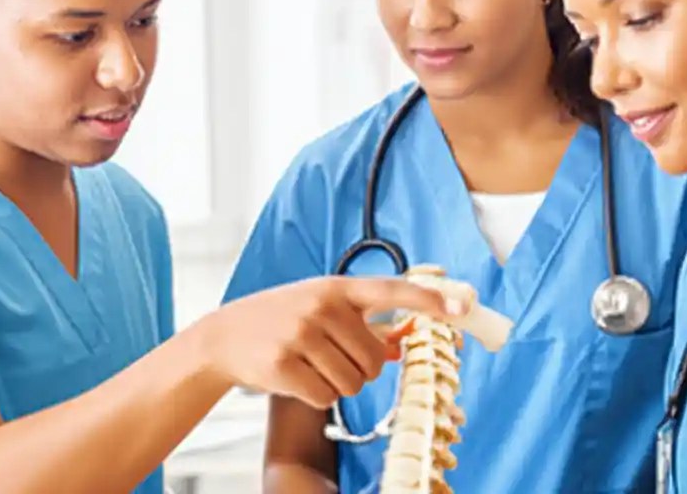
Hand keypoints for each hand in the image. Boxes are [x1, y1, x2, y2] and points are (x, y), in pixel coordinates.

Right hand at [199, 276, 464, 408]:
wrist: (224, 336)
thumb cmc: (283, 320)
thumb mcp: (322, 310)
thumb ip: (363, 324)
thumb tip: (400, 346)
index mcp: (337, 288)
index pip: (392, 291)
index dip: (429, 301)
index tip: (462, 309)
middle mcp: (322, 307)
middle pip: (375, 360)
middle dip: (361, 369)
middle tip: (332, 358)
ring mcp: (301, 335)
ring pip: (353, 383)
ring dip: (338, 384)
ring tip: (312, 365)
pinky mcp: (283, 365)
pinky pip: (326, 398)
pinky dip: (317, 396)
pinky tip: (297, 378)